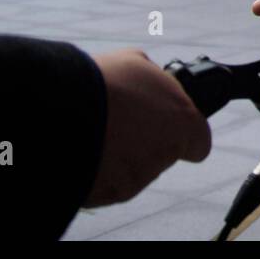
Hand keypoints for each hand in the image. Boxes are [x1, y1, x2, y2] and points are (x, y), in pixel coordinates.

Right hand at [85, 49, 211, 206]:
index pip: (199, 142)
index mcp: (183, 123)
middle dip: (143, 140)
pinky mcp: (108, 194)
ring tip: (95, 128)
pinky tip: (83, 147)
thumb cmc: (104, 82)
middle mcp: (165, 155)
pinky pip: (105, 183)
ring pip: (132, 170)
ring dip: (119, 154)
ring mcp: (136, 179)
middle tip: (120, 120)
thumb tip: (152, 79)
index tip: (169, 126)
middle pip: (161, 154)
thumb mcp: (135, 63)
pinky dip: (97, 169)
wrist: (60, 110)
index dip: (184, 133)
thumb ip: (153, 78)